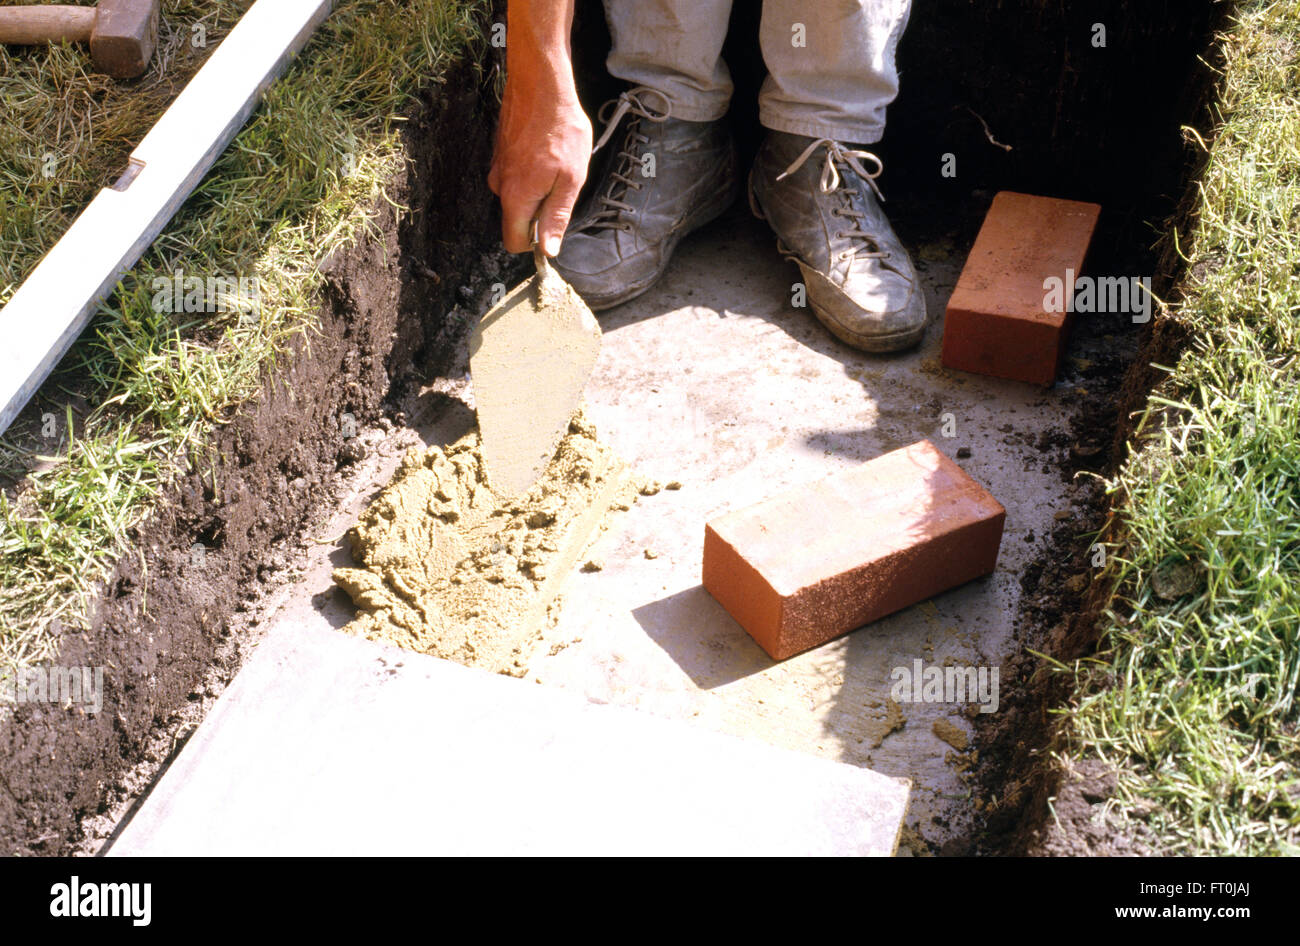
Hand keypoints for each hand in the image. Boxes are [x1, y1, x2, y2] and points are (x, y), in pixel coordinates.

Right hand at [488, 73, 591, 255]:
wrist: (540, 83)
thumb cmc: (560, 128)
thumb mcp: (570, 180)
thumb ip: (556, 217)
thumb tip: (547, 251)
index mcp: (516, 197)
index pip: (514, 242)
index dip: (535, 244)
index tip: (553, 230)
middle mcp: (500, 186)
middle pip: (516, 219)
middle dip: (539, 212)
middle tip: (561, 185)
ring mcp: (497, 167)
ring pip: (517, 196)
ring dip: (537, 189)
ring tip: (556, 163)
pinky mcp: (500, 153)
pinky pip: (515, 176)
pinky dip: (530, 171)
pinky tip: (545, 151)